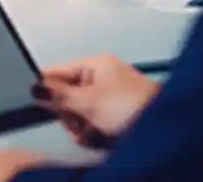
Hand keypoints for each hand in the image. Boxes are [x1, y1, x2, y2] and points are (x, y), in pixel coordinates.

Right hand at [33, 54, 159, 143]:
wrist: (167, 129)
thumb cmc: (136, 107)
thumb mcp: (88, 101)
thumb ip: (58, 95)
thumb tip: (35, 88)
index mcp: (95, 64)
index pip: (56, 73)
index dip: (48, 91)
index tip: (46, 106)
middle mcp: (103, 77)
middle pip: (67, 96)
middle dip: (70, 115)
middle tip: (79, 122)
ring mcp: (111, 97)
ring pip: (79, 113)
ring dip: (82, 127)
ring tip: (93, 132)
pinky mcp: (118, 115)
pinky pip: (94, 123)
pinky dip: (94, 133)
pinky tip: (100, 138)